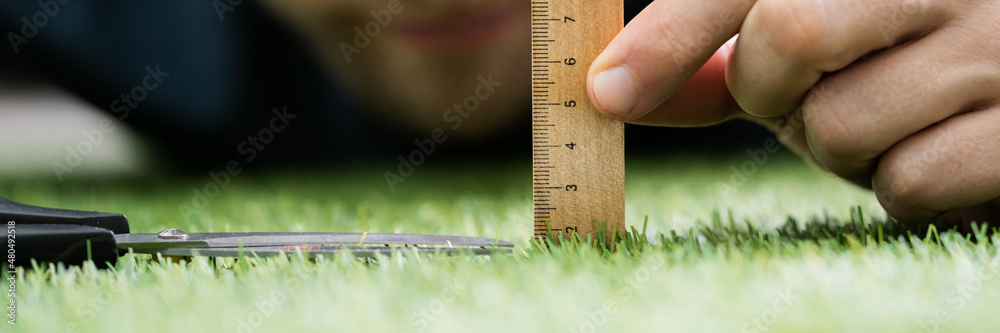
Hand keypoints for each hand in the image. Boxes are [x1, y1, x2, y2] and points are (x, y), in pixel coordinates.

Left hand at [588, 0, 999, 225]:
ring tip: (886, 119)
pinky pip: (908, 181)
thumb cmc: (903, 58)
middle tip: (802, 95)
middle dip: (768, 91)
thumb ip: (720, 58)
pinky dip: (897, 187)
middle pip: (789, 36)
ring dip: (835, 150)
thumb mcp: (814, 41)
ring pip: (841, 127)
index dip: (669, 35)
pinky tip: (934, 149)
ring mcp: (999, 46)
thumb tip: (615, 89)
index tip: (609, 91)